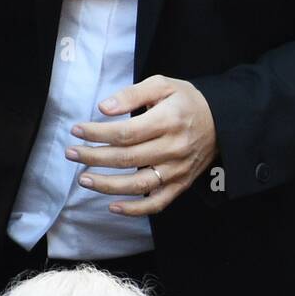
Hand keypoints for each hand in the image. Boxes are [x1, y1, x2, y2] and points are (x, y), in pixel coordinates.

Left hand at [66, 74, 218, 216]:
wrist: (223, 120)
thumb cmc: (188, 101)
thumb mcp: (163, 85)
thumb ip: (132, 94)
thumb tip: (103, 108)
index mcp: (169, 120)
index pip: (125, 133)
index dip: (97, 133)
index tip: (77, 130)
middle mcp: (174, 147)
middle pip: (126, 158)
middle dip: (93, 157)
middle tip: (71, 153)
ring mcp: (178, 169)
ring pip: (138, 184)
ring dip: (107, 185)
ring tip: (84, 179)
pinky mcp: (182, 183)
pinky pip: (157, 203)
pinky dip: (135, 210)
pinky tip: (113, 206)